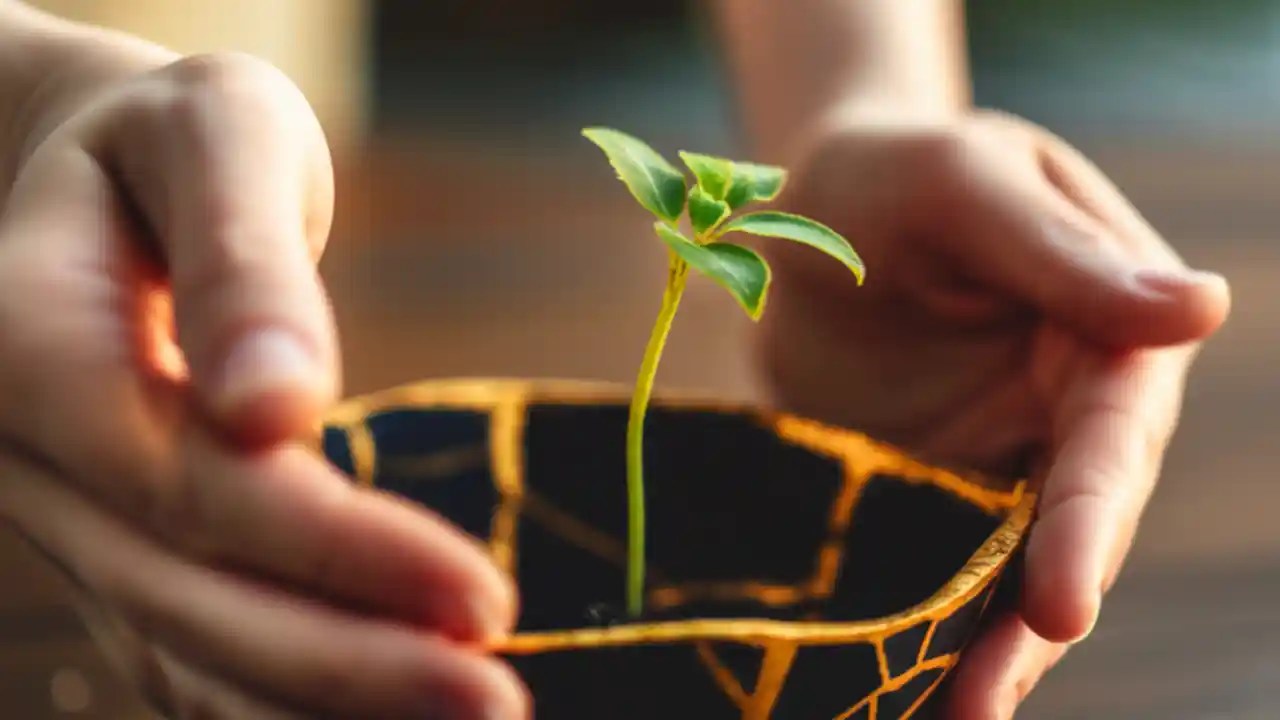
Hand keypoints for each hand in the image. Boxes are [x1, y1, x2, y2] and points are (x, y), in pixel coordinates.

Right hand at [0, 51, 526, 718]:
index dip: (343, 554)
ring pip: (185, 650)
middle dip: (350, 669)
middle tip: (498, 707)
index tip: (485, 600)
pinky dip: (290, 699)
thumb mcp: (216, 136)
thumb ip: (239, 260)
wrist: (94, 182)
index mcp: (32, 350)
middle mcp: (33, 463)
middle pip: (189, 600)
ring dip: (329, 707)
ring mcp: (71, 519)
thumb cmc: (172, 141)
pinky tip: (392, 710)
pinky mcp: (121, 544)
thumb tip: (276, 409)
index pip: (197, 487)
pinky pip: (195, 647)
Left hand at [753, 110, 1229, 716]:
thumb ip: (1061, 251)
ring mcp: (994, 459)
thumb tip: (1199, 307)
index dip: (1089, 523)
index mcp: (1102, 332)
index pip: (1111, 438)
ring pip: (1008, 567)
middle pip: (1072, 527)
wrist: (806, 207)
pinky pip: (933, 566)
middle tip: (982, 704)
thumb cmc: (895, 172)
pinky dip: (921, 627)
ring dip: (984, 649)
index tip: (1061, 606)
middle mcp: (1064, 412)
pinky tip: (897, 691)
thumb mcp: (965, 184)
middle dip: (1037, 618)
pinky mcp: (924, 490)